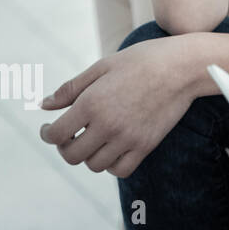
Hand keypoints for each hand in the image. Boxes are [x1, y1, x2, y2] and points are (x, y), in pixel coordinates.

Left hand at [38, 36, 200, 177]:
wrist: (184, 66)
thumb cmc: (143, 60)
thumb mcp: (103, 66)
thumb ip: (71, 88)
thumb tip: (44, 106)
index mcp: (92, 103)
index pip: (56, 134)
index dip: (46, 134)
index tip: (48, 128)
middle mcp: (108, 124)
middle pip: (72, 155)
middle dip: (65, 147)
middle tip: (69, 135)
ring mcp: (128, 138)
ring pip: (95, 165)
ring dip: (88, 155)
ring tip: (93, 139)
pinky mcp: (146, 145)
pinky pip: (120, 169)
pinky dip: (111, 164)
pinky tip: (112, 147)